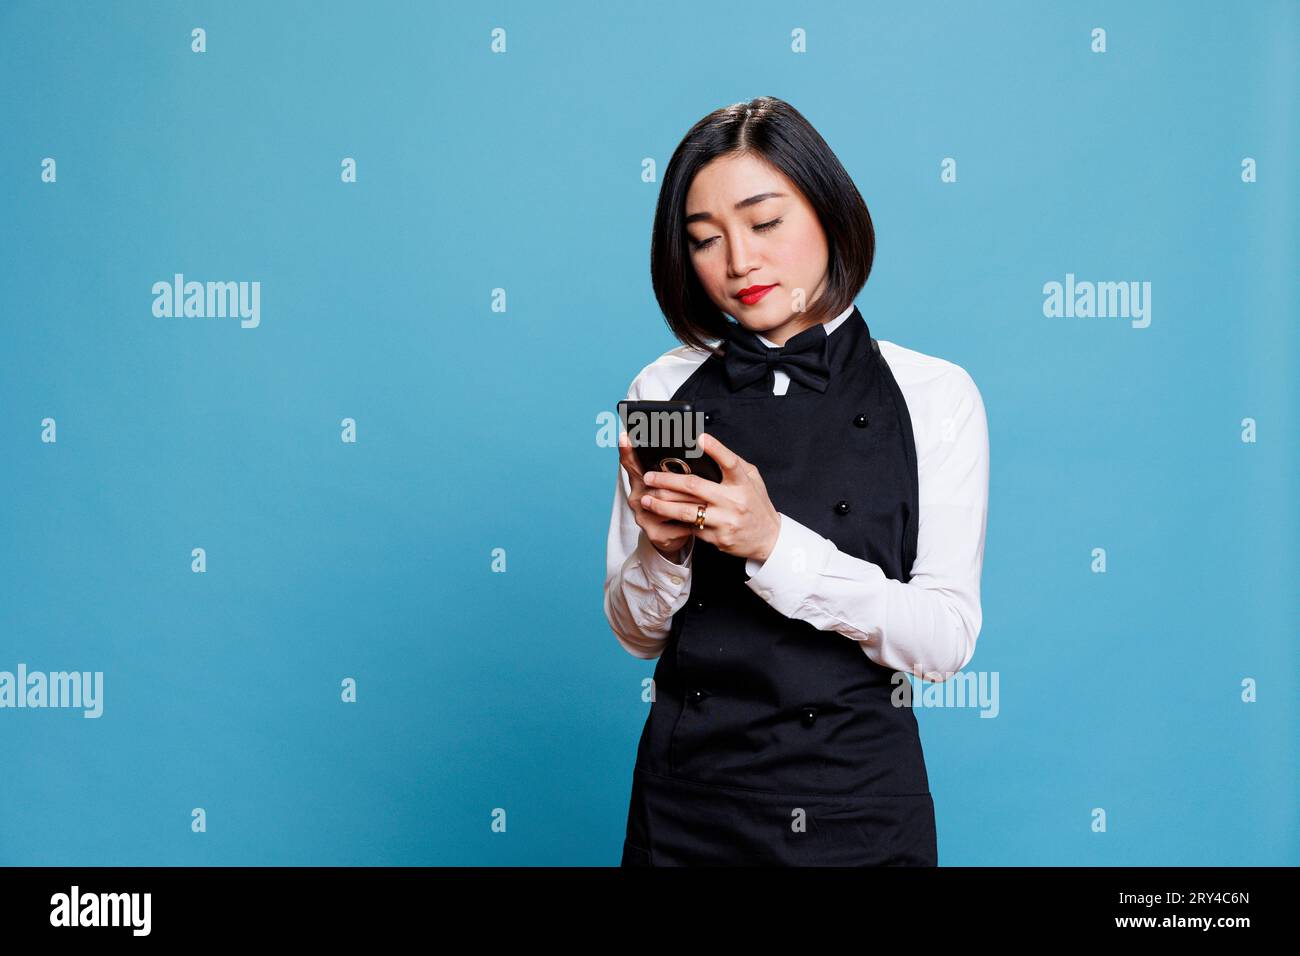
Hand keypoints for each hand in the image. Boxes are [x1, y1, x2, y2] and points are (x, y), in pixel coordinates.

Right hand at [619, 431, 708, 560]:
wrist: (671, 537)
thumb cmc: (673, 504)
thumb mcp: (669, 485)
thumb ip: (672, 470)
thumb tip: (689, 446)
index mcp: (640, 482)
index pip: (631, 463)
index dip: (627, 450)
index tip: (625, 436)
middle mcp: (637, 498)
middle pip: (658, 486)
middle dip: (680, 483)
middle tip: (698, 479)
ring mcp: (644, 517)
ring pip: (670, 505)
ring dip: (691, 503)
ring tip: (708, 501)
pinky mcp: (655, 534)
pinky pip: (679, 525)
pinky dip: (693, 523)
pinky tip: (702, 521)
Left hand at [638, 432, 780, 562]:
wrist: (767, 539)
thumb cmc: (756, 505)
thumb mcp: (753, 480)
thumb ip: (735, 464)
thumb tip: (710, 446)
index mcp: (743, 484)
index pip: (730, 463)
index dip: (716, 449)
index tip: (699, 437)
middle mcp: (734, 502)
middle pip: (695, 487)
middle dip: (667, 480)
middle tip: (649, 476)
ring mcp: (725, 521)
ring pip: (686, 511)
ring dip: (662, 504)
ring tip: (646, 499)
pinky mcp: (717, 538)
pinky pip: (691, 527)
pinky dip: (674, 521)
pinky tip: (661, 516)